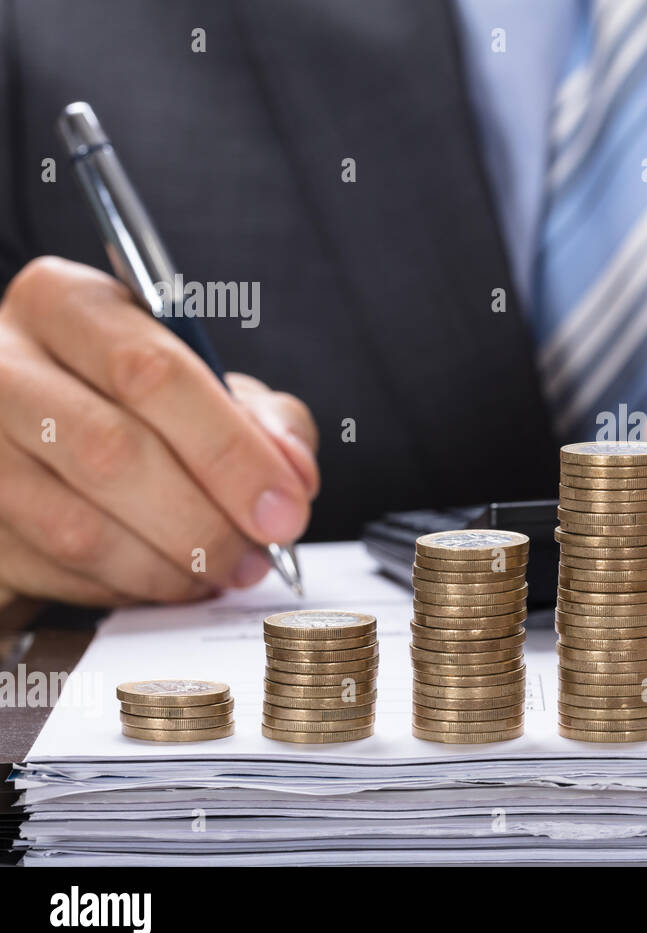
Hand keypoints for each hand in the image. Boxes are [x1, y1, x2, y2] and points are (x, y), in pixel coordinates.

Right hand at [0, 257, 318, 606]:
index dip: (230, 450)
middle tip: (258, 554)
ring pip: (78, 526)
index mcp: (69, 305)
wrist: (44, 442)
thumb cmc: (138, 405)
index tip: (285, 506)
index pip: (152, 372)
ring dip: (169, 566)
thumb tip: (292, 473)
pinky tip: (164, 577)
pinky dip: (126, 587)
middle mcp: (3, 367)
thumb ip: (265, 421)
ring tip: (220, 571)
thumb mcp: (210, 388)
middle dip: (205, 519)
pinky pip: (55, 571)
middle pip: (111, 451)